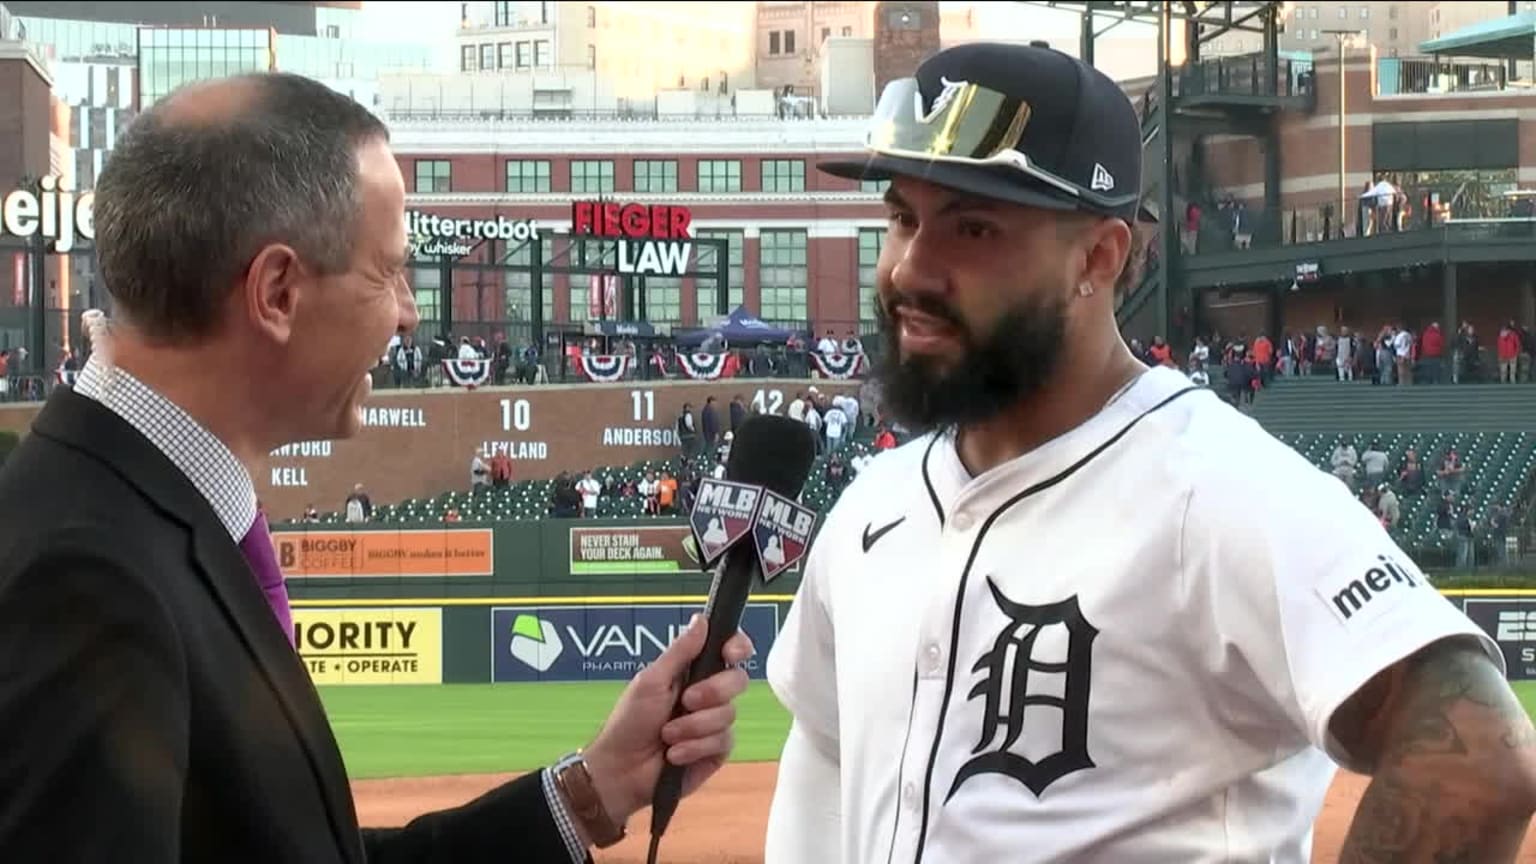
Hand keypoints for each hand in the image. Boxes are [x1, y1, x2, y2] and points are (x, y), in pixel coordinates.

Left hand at [580, 614, 752, 829]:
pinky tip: (674, 755)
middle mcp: (708, 695)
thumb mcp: (651, 681)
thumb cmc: (629, 722)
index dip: (738, 647)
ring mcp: (713, 723)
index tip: (732, 652)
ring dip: (693, 726)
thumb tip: (702, 619)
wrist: (621, 770)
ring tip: (667, 735)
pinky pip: (723, 741)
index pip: (729, 651)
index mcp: (692, 672)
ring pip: (729, 714)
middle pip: (738, 680)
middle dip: (712, 692)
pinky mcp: (716, 751)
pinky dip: (695, 747)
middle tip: (686, 701)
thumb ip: (680, 651)